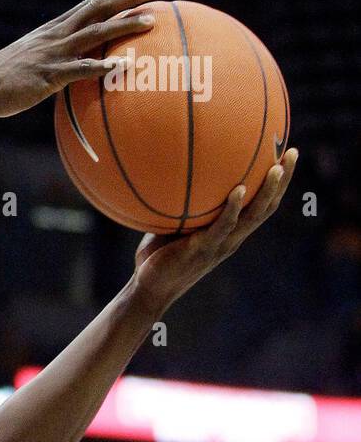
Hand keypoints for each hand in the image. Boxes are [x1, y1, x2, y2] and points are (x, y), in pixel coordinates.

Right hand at [0, 0, 158, 117]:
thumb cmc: (1, 78)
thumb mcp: (28, 58)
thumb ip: (50, 56)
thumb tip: (68, 64)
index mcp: (51, 31)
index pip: (89, 7)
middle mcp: (55, 36)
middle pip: (97, 10)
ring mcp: (53, 55)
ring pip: (95, 34)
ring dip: (124, 26)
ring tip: (150, 22)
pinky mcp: (48, 76)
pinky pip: (80, 69)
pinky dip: (102, 66)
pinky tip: (122, 65)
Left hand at [130, 149, 298, 313]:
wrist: (150, 288)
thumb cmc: (159, 254)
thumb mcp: (175, 224)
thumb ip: (183, 204)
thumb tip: (174, 169)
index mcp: (231, 232)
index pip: (261, 205)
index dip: (276, 183)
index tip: (285, 155)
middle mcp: (233, 238)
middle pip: (266, 206)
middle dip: (282, 180)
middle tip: (292, 153)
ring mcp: (220, 245)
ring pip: (252, 216)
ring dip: (267, 192)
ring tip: (276, 168)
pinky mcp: (203, 249)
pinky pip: (222, 226)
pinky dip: (232, 208)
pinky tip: (239, 190)